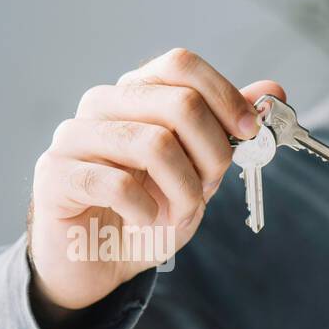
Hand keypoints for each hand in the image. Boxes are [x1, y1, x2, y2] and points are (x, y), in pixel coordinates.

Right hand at [29, 47, 284, 309]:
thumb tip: (272, 89)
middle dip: (212, 155)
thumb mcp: (200, 174)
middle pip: (178, 102)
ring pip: (154, 144)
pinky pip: (117, 184)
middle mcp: (102, 106)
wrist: (99, 264)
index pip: (180, 64)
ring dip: (183, 191)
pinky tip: (143, 222)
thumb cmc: (147, 215)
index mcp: (137, 95)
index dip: (224, 95)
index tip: (250, 132)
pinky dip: (146, 212)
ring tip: (174, 216)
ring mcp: (74, 137)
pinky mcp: (55, 175)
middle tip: (207, 191)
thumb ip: (228, 131)